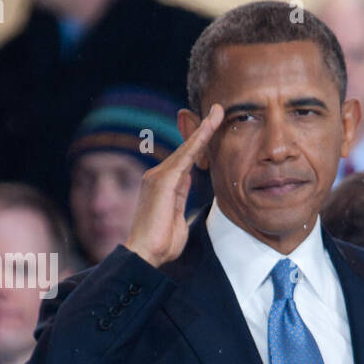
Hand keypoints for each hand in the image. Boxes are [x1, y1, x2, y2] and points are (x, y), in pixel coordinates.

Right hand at [124, 104, 223, 267]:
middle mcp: (159, 176)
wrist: (145, 254)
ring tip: (218, 112)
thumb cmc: (162, 244)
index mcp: (165, 186)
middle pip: (187, 149)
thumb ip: (181, 199)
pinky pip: (185, 157)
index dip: (200, 143)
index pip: (187, 159)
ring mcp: (158, 177)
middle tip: (218, 109)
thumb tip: (186, 183)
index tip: (213, 128)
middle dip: (203, 129)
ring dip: (204, 130)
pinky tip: (210, 128)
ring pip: (187, 149)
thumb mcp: (178, 218)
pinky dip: (198, 141)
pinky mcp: (162, 181)